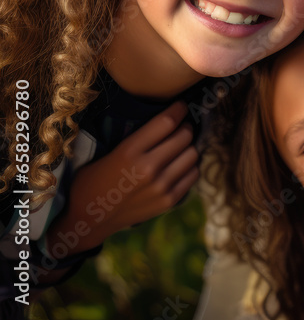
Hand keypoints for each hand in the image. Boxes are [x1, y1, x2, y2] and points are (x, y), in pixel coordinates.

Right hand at [46, 100, 198, 255]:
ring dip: (189, 147)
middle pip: (184, 136)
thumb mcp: (107, 153)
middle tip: (181, 127)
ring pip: (193, 154)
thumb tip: (164, 119)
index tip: (181, 106)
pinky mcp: (168, 201)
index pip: (166, 122)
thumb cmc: (92, 181)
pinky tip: (180, 165)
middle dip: (185, 127)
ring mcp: (161, 187)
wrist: (88, 219)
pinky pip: (193, 174)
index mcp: (129, 152)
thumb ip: (135, 138)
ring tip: (181, 146)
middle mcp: (148, 169)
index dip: (178, 110)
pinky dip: (190, 166)